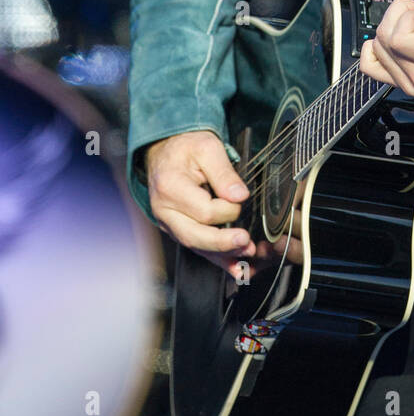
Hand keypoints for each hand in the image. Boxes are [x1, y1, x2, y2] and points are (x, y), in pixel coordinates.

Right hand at [145, 130, 284, 280]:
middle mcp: (165, 210)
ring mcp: (169, 223)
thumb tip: (239, 195)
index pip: (203, 210)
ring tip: (246, 257)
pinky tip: (235, 268)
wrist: (167, 151)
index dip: (227, 210)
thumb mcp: (207, 147)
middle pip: (194, 236)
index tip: (240, 199)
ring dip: (222, 256)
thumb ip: (224, 172)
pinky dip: (217, 260)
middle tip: (246, 242)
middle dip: (223, 243)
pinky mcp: (178, 229)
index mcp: (170, 186)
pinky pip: (197, 248)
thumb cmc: (185, 148)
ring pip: (195, 246)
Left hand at [358, 0, 413, 98]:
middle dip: (399, 17)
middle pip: (384, 38)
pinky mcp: (405, 87)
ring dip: (392, 30)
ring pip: (376, 48)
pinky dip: (376, 50)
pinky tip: (396, 41)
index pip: (400, 36)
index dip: (409, 16)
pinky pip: (371, 66)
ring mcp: (412, 85)